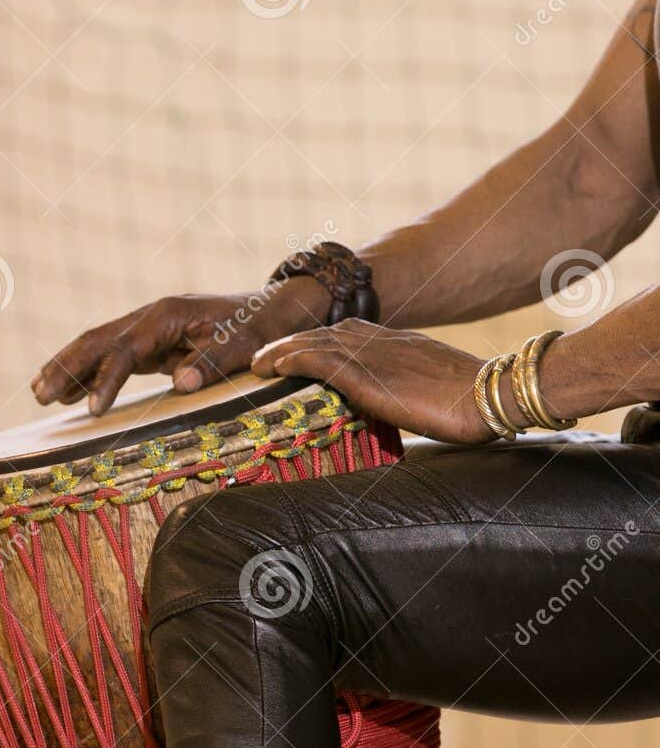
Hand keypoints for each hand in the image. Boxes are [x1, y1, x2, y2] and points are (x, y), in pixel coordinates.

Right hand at [31, 283, 324, 416]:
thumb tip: (181, 383)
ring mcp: (152, 328)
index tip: (92, 411)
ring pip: (100, 345)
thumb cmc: (264, 327)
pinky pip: (114, 356)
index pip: (125, 349)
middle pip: (97, 340)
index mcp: (168, 315)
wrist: (279, 309)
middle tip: (38, 396)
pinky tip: (72, 392)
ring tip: (39, 394)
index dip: (106, 379)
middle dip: (67, 366)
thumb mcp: (248, 343)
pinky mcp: (156, 342)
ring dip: (69, 367)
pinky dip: (90, 372)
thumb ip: (216, 361)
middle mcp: (153, 316)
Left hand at [253, 321, 497, 443]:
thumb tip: (402, 414)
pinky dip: (292, 358)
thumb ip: (414, 395)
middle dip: (294, 343)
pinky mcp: (368, 373)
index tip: (301, 350)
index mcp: (403, 344)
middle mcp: (385, 341)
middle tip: (266, 356)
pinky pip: (320, 359)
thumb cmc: (476, 404)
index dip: (322, 340)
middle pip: (328, 333)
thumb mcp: (438, 394)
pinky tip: (272, 365)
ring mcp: (375, 354)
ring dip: (282, 350)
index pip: (352, 333)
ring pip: (316, 342)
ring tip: (257, 362)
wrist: (489, 395)